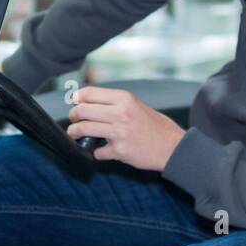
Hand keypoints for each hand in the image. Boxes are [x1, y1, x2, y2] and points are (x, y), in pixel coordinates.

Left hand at [66, 87, 186, 171]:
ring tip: (76, 134)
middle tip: (73, 121)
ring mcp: (120, 132)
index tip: (75, 104)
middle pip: (82, 110)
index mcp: (124, 98)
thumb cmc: (152, 125)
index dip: (76, 99)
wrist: (172, 146)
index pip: (88, 93)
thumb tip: (84, 102)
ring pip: (83, 129)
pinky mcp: (120, 150)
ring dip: (75, 132)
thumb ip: (112, 103)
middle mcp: (121, 113)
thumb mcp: (134, 105)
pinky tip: (103, 150)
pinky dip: (97, 152)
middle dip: (73, 117)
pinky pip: (97, 151)